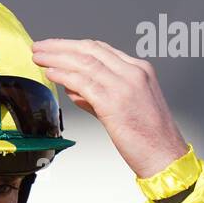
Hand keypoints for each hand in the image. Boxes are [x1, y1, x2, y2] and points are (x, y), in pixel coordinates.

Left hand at [31, 37, 187, 179]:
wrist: (165, 156)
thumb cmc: (148, 140)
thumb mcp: (123, 111)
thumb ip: (97, 97)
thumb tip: (74, 89)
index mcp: (139, 70)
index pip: (102, 50)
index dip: (76, 46)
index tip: (57, 47)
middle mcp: (133, 72)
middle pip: (91, 49)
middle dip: (62, 46)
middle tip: (41, 46)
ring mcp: (124, 85)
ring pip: (84, 61)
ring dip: (57, 56)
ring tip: (38, 56)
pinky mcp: (114, 102)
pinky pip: (83, 81)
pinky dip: (64, 75)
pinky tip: (50, 72)